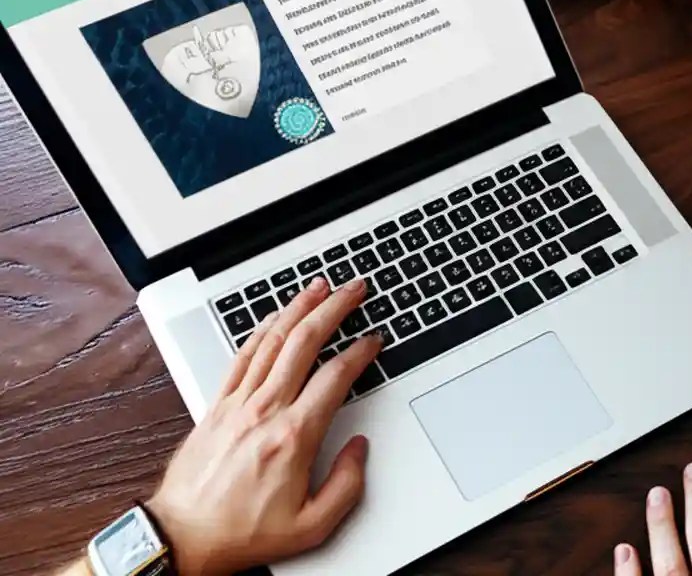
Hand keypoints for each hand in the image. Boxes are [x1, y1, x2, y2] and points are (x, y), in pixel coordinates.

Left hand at [146, 277, 381, 575]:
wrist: (183, 537)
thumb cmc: (243, 533)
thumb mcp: (313, 526)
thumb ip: (348, 484)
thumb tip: (360, 448)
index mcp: (294, 436)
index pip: (335, 376)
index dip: (361, 352)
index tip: (374, 340)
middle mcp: (264, 411)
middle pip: (304, 343)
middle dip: (333, 308)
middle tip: (353, 289)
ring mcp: (237, 404)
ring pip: (272, 341)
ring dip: (298, 308)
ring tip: (318, 288)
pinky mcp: (216, 406)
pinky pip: (242, 356)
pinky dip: (261, 330)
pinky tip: (274, 318)